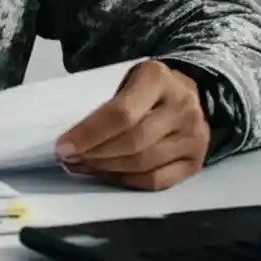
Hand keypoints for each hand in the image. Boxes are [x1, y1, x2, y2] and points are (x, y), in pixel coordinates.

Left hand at [55, 60, 209, 190]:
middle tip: (71, 159)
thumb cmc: (146, 88)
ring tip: (85, 167)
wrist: (190, 94)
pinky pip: (157, 180)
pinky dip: (127, 181)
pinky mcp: (196, 161)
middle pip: (133, 142)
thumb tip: (73, 140)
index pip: (120, 113)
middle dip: (96, 154)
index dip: (89, 133)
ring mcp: (194, 136)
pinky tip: (108, 175)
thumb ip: (106, 104)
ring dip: (107, 170)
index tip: (64, 146)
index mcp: (157, 79)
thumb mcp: (127, 79)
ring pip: (144, 164)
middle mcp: (181, 107)